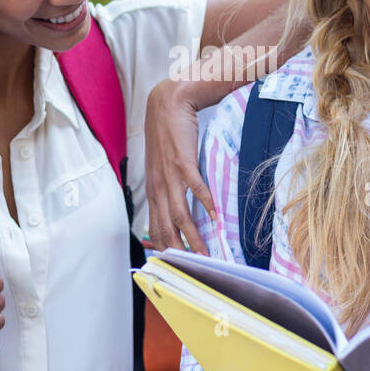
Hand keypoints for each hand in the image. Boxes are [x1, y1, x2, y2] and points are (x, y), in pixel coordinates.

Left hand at [145, 77, 215, 252]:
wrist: (168, 101)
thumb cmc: (168, 134)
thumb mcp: (165, 164)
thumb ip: (173, 184)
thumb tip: (188, 203)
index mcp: (154, 188)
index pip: (155, 226)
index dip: (164, 247)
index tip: (175, 264)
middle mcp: (159, 186)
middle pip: (166, 227)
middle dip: (178, 252)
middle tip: (192, 269)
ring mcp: (170, 174)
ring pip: (179, 214)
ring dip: (193, 237)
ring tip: (205, 253)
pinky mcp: (183, 160)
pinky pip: (195, 186)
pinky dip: (205, 203)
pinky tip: (215, 217)